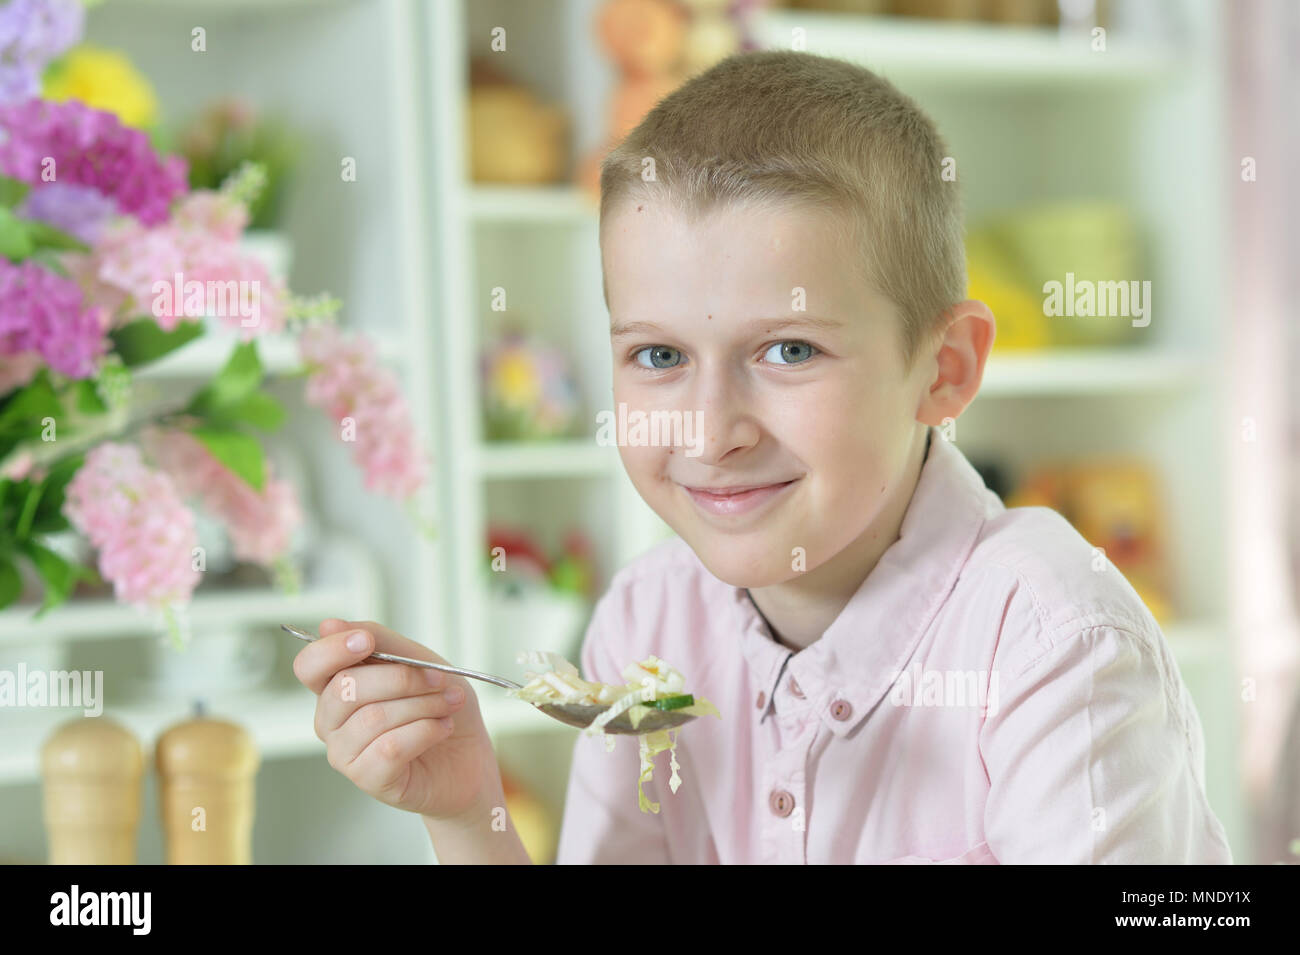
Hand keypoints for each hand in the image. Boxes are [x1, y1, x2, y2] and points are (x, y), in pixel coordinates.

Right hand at [292, 618, 498, 820]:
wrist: (470, 758)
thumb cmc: (440, 706)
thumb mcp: (418, 661)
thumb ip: (380, 641)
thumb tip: (328, 624)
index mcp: (337, 687)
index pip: (310, 666)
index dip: (332, 650)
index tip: (367, 641)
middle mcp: (331, 721)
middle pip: (346, 688)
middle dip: (402, 678)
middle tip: (440, 680)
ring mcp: (345, 753)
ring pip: (373, 717)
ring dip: (423, 705)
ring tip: (448, 705)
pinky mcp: (367, 779)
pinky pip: (390, 747)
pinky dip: (426, 731)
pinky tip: (442, 728)